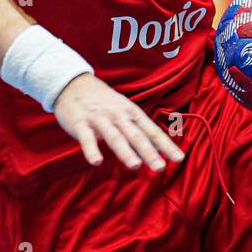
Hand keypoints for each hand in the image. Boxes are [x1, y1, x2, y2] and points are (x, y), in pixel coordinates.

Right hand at [53, 74, 185, 171]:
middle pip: (136, 136)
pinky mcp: (80, 124)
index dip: (165, 145)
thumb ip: (138, 128)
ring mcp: (99, 119)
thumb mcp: (124, 109)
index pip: (152, 131)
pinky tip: (96, 162)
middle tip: (160, 168)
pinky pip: (87, 139)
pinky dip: (92, 150)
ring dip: (125, 151)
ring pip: (114, 137)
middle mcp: (118, 115)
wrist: (73, 84)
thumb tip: (159, 148)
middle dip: (149, 152)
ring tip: (135, 166)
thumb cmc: (103, 102)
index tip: (179, 158)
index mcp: (131, 113)